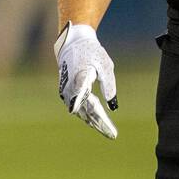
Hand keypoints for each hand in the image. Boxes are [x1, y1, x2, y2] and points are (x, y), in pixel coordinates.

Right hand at [53, 22, 118, 138]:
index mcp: (81, 79)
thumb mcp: (105, 65)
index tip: (105, 128)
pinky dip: (87, 115)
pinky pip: (77, 108)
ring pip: (81, 112)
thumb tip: (113, 106)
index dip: (99, 118)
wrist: (72, 44)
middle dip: (99, 124)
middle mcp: (71, 89)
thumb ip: (109, 85)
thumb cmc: (91, 52)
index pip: (90, 103)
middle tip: (112, 135)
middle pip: (86, 112)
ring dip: (93, 122)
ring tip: (107, 130)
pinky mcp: (66, 93)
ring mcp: (66, 92)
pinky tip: (96, 121)